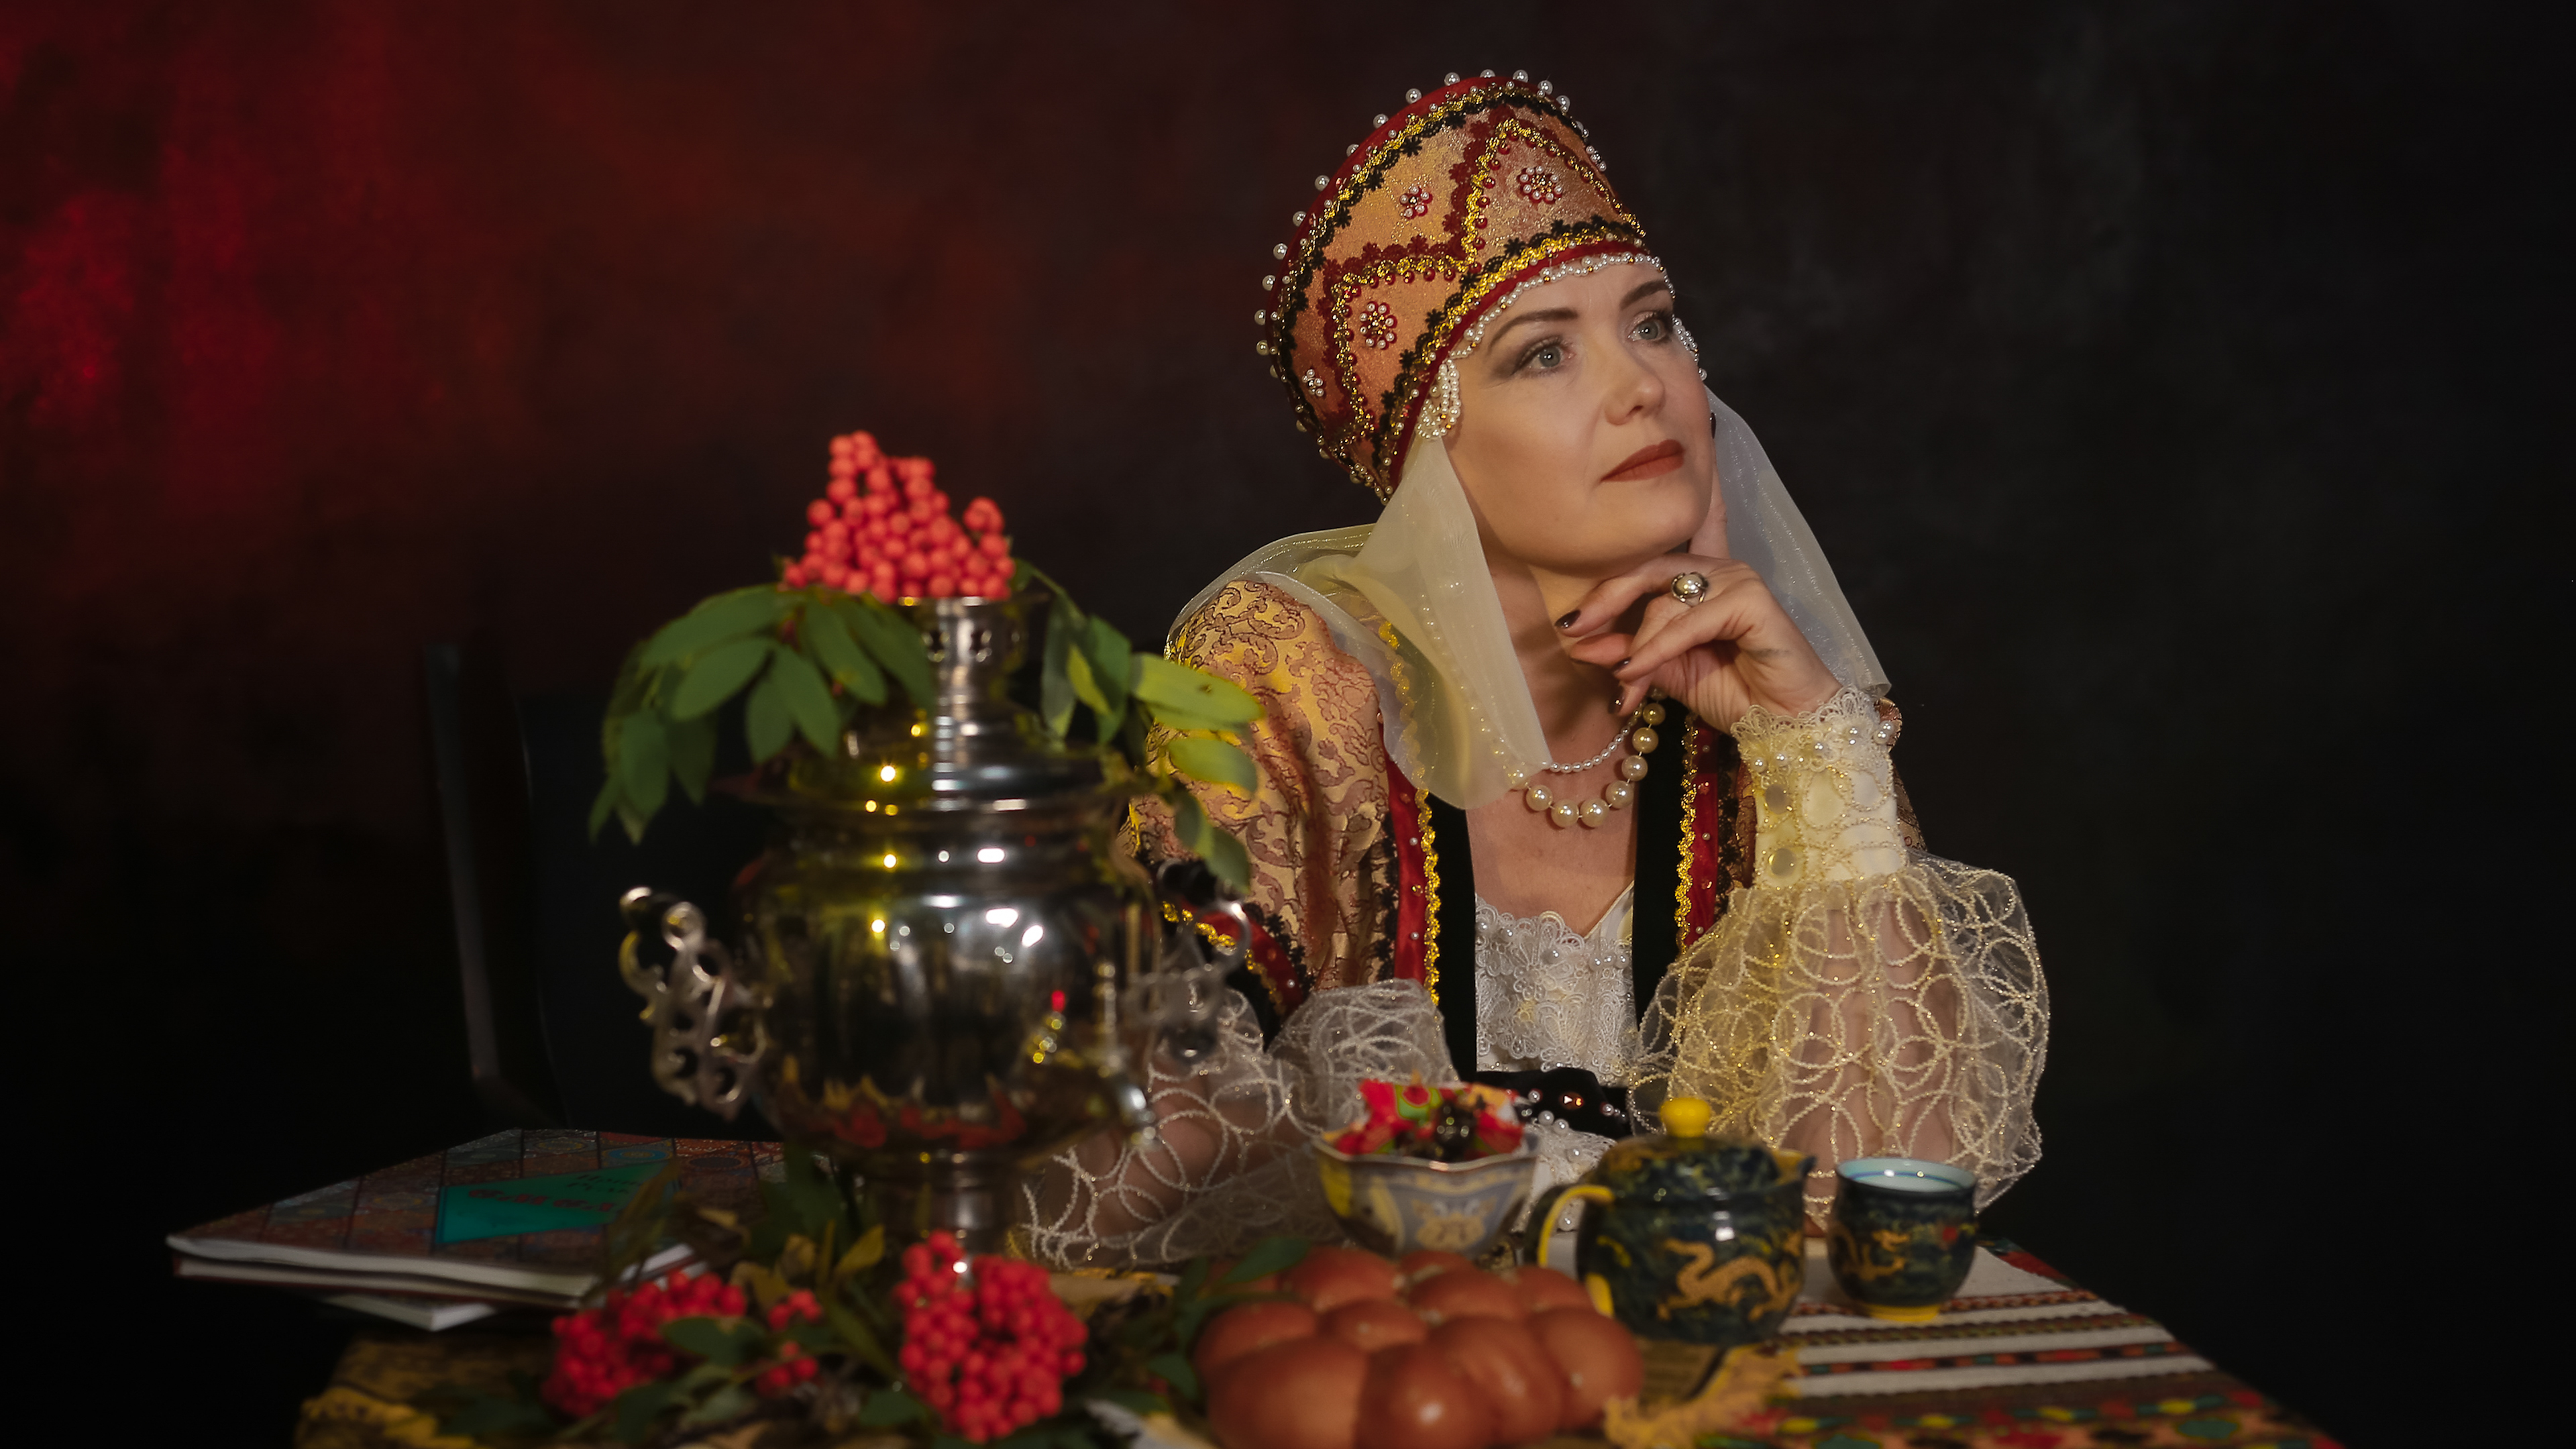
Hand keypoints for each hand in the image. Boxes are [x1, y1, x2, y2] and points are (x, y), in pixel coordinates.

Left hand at [1558, 555, 1840, 729]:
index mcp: (1697, 579)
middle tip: (1572, 629)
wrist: (1784, 723)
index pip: (1647, 561)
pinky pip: (1689, 621)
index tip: (1567, 619)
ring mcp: (1737, 579)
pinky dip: (1658, 647)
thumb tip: (1580, 644)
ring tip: (1622, 681)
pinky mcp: (1752, 599)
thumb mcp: (1666, 671)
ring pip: (1665, 600)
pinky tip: (1636, 670)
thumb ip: (1629, 652)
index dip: (1605, 579)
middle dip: (1605, 599)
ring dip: (1636, 644)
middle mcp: (1717, 569)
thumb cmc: (1733, 693)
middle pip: (1647, 569)